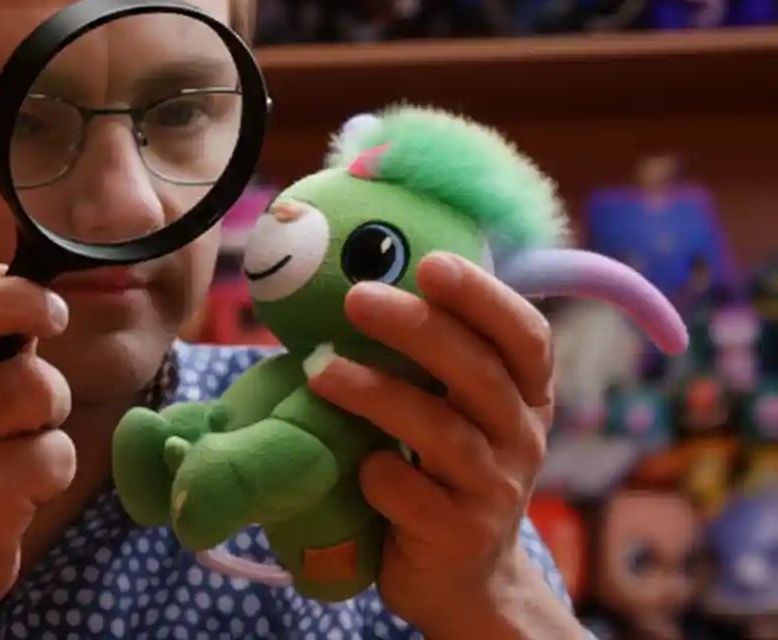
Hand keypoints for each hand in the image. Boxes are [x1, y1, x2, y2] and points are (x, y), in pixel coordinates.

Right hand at [0, 264, 76, 638]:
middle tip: (28, 417)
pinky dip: (51, 478)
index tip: (53, 309)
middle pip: (23, 369)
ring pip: (44, 409)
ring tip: (12, 463)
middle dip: (48, 389)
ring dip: (50, 434)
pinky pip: (55, 461)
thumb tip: (2, 266)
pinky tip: (13, 501)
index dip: (11, 297)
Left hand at [309, 252, 569, 636]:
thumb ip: (428, 359)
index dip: (484, 297)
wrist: (463, 581)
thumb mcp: (452, 410)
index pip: (525, 336)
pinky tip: (356, 466)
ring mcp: (494, 491)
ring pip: (442, 432)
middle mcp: (520, 438)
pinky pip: (414, 495)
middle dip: (418, 329)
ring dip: (378, 394)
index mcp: (523, 396)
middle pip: (479, 373)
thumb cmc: (441, 472)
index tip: (433, 264)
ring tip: (319, 370)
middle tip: (357, 298)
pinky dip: (381, 475)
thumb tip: (353, 281)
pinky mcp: (459, 537)